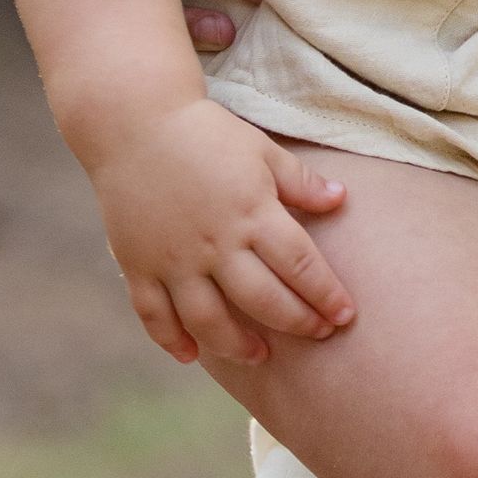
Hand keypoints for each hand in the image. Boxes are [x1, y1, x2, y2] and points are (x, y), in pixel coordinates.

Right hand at [91, 97, 352, 367]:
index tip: (344, 316)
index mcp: (252, 212)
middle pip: (263, 299)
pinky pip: (154, 314)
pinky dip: (171, 339)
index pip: (300, 265)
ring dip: (237, 346)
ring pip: (208, 319)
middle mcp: (215, 243)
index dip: (326, 295)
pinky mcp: (139, 264)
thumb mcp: (261, 151)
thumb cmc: (205, 133)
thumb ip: (301, 182)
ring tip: (259, 356)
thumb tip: (341, 199)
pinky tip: (191, 356)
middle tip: (318, 334)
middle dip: (296, 323)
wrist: (133, 121)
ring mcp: (174, 258)